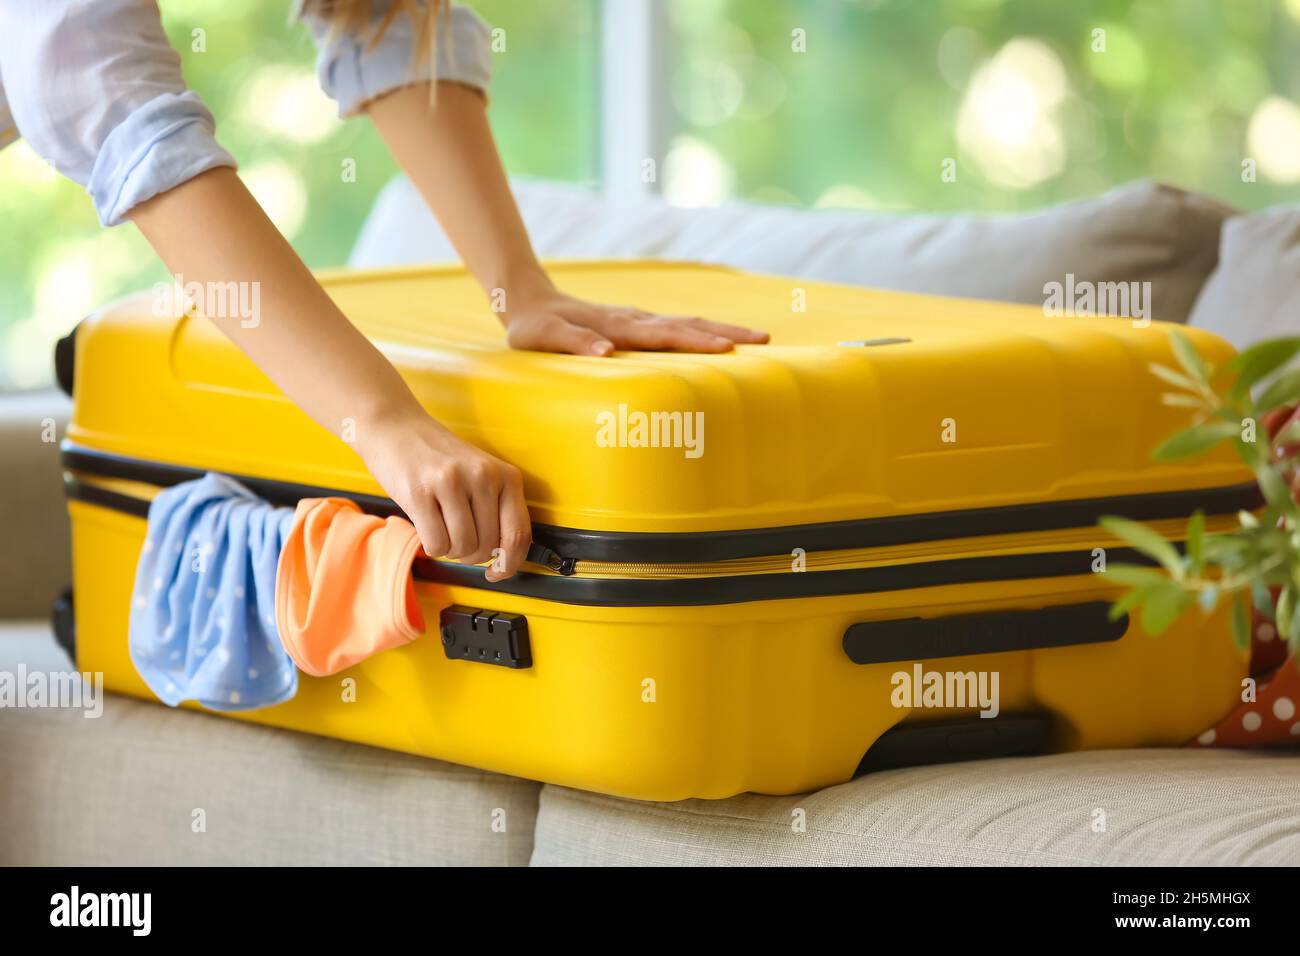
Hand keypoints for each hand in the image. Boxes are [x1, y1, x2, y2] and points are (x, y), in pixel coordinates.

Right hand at [354, 406, 529, 581]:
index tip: (498, 572)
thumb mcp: (481, 475)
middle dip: (470, 554)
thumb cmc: (439, 459)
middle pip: (487, 546)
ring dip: (450, 549)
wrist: (395, 428)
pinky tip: (427, 525)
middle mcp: (483, 477)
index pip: (519, 533)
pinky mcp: (419, 493)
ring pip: (461, 548)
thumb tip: (504, 560)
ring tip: (441, 526)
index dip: (510, 563)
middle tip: (457, 537)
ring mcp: (451, 483)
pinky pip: (436, 545)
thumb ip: (497, 510)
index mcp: (506, 475)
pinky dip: (432, 546)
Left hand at [500, 286, 769, 356]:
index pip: (665, 335)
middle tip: (764, 339)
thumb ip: (572, 343)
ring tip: (758, 338)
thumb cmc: (532, 328)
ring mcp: (638, 322)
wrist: (528, 302)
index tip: (727, 348)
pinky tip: (720, 340)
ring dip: (722, 330)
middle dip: (727, 332)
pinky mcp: (637, 326)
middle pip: (688, 325)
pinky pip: (677, 329)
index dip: (696, 341)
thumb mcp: (541, 338)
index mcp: (617, 327)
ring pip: (688, 323)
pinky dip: (704, 332)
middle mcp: (634, 321)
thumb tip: (606, 352)